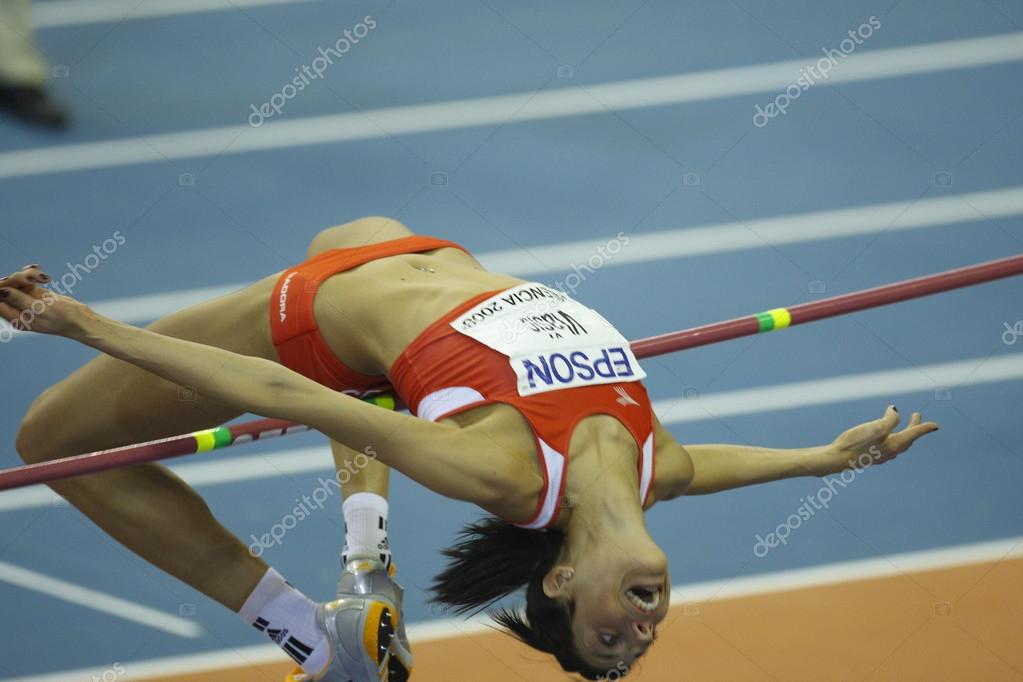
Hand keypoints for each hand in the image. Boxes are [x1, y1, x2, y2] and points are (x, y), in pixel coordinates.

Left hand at [0, 265, 90, 335]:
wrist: (80, 318)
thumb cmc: (62, 318)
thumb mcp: (40, 309)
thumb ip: (19, 300)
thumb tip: (1, 291)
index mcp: (15, 317)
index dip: (2, 288)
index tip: (11, 283)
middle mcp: (18, 309)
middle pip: (6, 288)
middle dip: (17, 279)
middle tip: (31, 279)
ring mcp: (26, 299)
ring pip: (17, 281)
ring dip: (28, 275)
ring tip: (43, 277)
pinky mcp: (35, 292)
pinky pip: (27, 279)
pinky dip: (31, 273)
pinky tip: (37, 268)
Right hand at [814, 405, 938, 475]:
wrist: (837, 458)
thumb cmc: (856, 443)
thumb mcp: (877, 427)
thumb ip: (890, 419)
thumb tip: (895, 412)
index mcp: (895, 444)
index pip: (914, 434)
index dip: (924, 428)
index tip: (935, 425)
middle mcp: (891, 452)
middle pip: (908, 439)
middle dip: (914, 427)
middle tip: (916, 415)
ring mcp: (881, 456)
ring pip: (899, 444)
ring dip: (904, 433)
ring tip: (903, 426)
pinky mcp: (871, 456)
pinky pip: (889, 447)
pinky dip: (892, 438)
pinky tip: (885, 438)